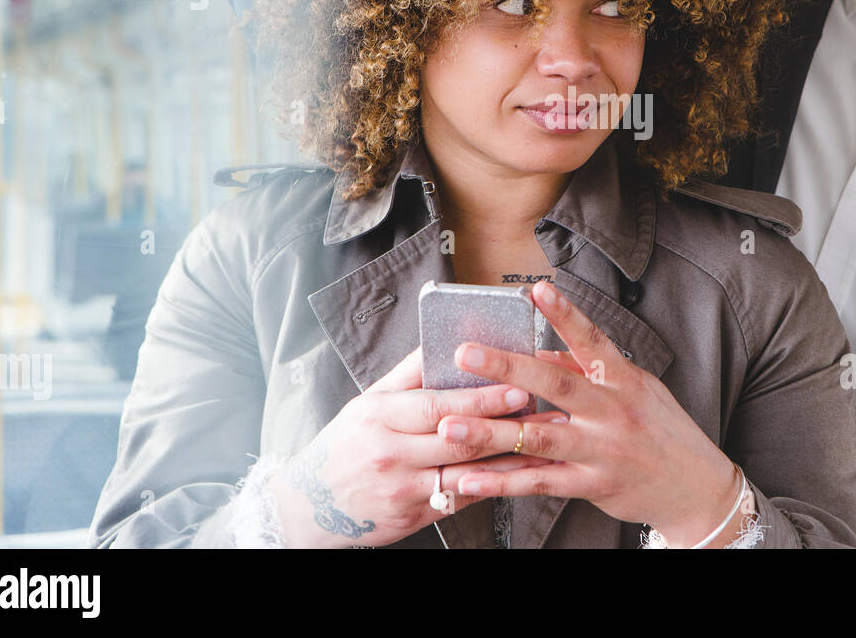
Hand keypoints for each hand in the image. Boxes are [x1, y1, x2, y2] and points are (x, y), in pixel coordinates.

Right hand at [268, 345, 558, 547]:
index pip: (437, 405)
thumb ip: (409, 373)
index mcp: (379, 416)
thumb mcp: (367, 402)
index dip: (480, 398)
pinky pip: (463, 498)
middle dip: (508, 425)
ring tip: (546, 441)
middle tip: (546, 411)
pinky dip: (494, 484)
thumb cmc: (344, 445)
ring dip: (511, 458)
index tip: (516, 385)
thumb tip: (443, 338)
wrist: (308, 506)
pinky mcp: (414, 516)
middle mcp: (391, 453)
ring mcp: (403, 489)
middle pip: (459, 440)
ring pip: (467, 473)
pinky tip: (521, 473)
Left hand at [442, 281, 741, 546]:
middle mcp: (612, 411)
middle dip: (506, 368)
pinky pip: (539, 482)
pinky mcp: (591, 484)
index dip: (565, 314)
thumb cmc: (663, 431)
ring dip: (490, 432)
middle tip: (465, 354)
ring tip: (450, 425)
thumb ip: (588, 370)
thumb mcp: (636, 388)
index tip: (537, 289)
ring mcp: (601, 450)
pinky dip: (501, 482)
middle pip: (555, 384)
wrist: (696, 488)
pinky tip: (469, 478)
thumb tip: (543, 350)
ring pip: (539, 437)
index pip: (592, 339)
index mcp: (623, 379)